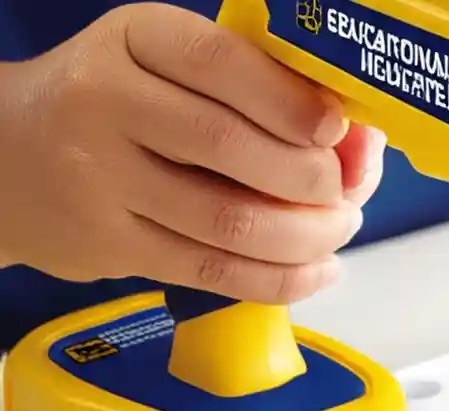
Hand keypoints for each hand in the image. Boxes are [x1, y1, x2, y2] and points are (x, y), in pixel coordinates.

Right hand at [0, 3, 386, 303]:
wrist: (7, 158)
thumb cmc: (118, 104)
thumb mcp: (167, 66)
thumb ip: (257, 90)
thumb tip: (360, 144)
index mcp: (134, 41)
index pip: (220, 65)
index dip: (291, 103)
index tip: (338, 131)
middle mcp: (106, 103)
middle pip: (232, 150)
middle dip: (314, 180)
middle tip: (348, 191)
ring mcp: (101, 180)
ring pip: (230, 222)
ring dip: (307, 235)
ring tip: (339, 229)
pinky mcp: (109, 246)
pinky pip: (213, 272)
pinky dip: (281, 278)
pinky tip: (316, 268)